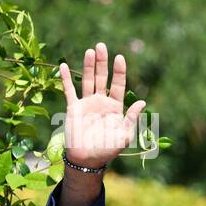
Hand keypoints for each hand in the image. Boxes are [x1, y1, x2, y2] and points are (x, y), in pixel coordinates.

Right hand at [58, 41, 145, 170]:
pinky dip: (65, 78)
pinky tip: (63, 65)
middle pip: (102, 78)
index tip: (120, 57)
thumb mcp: (124, 135)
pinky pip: (68, 90)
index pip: (118, 85)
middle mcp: (101, 102)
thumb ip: (132, 118)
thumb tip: (142, 101)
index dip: (119, 71)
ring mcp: (87, 103)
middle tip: (102, 46)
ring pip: (87, 80)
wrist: (87, 159)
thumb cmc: (108, 149)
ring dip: (88, 66)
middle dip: (102, 63)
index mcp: (116, 107)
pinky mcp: (73, 107)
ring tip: (90, 50)